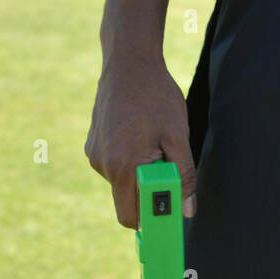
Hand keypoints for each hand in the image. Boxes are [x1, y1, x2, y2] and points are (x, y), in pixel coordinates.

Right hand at [85, 54, 197, 229]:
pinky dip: (129, 156)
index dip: (151, 218)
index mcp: (121, 165)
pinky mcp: (92, 141)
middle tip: (166, 160)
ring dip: (139, 169)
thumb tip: (187, 210)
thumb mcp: (177, 134)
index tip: (169, 211)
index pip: (130, 216)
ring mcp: (93, 152)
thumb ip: (183, 174)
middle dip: (148, 188)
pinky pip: (114, 162)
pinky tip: (139, 128)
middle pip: (127, 197)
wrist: (128, 60)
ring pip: (122, 179)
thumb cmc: (155, 95)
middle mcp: (101, 163)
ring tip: (152, 136)